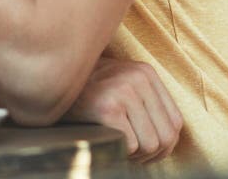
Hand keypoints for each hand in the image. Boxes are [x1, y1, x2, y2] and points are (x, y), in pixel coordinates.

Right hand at [64, 57, 182, 162]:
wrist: (52, 81)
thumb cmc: (89, 92)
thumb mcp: (123, 85)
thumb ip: (148, 102)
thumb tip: (170, 140)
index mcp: (145, 72)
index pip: (176, 122)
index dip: (164, 144)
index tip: (145, 149)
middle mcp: (138, 77)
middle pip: (166, 136)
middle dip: (151, 154)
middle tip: (132, 154)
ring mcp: (123, 90)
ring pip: (150, 144)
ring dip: (136, 154)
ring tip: (120, 147)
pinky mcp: (107, 107)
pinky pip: (130, 145)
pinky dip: (121, 151)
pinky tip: (108, 140)